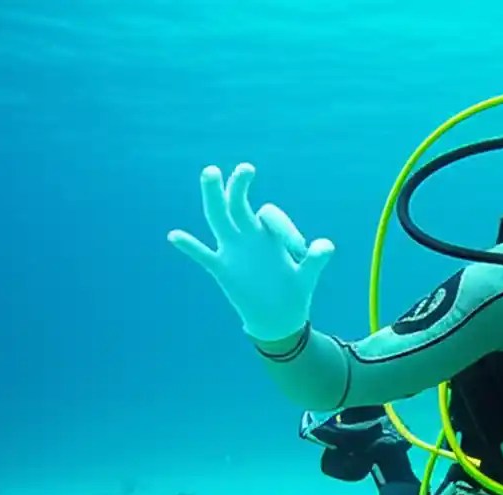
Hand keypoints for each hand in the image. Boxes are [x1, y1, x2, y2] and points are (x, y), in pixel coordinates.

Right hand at [168, 163, 333, 341]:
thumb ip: (315, 260)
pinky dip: (190, 246)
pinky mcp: (222, 269)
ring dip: (214, 196)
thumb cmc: (293, 292)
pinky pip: (202, 255)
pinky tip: (174, 235)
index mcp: (270, 235)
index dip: (283, 226)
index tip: (300, 249)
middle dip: (241, 186)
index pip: (269, 215)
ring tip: (212, 171)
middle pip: (238, 203)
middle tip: (248, 168)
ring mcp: (232, 250)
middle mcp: (249, 236)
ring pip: (218, 218)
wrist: (276, 318)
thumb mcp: (306, 276)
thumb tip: (327, 245)